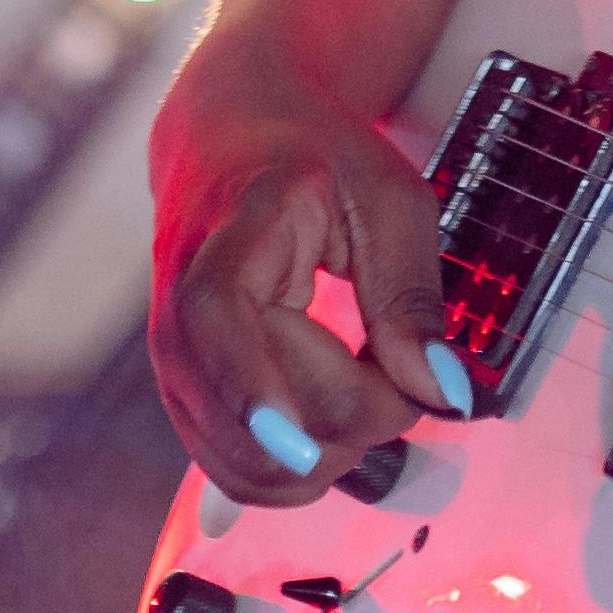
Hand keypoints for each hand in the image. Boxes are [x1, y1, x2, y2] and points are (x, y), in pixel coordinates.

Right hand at [142, 41, 465, 501]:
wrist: (230, 140)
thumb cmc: (315, 158)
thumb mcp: (388, 197)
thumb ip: (410, 296)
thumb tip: (440, 395)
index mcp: (231, 236)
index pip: (216, 320)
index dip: (253, 393)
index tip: (309, 446)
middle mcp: (178, 307)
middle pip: (264, 418)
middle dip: (357, 418)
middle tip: (401, 362)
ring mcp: (172, 360)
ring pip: (246, 465)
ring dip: (329, 456)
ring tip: (366, 384)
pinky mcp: (182, 395)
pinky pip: (234, 472)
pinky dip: (296, 471)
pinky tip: (332, 425)